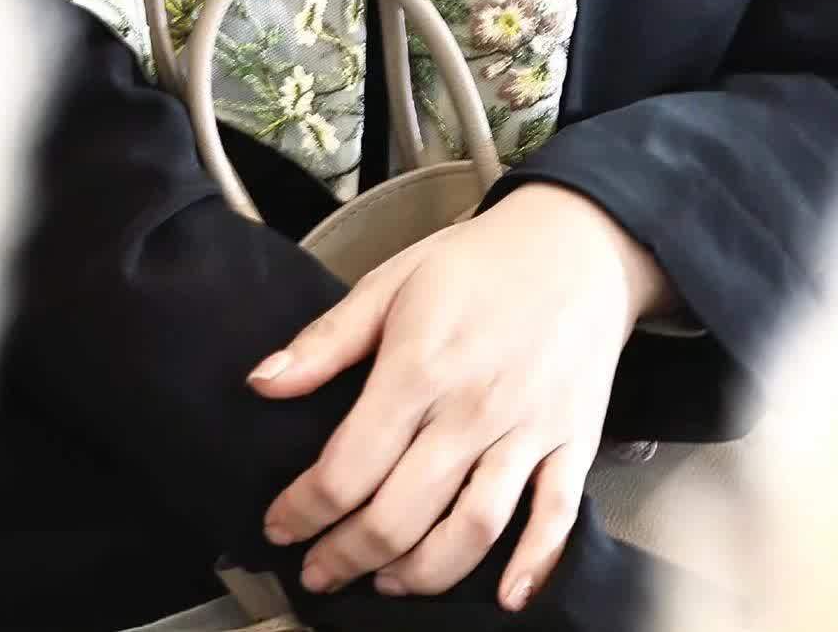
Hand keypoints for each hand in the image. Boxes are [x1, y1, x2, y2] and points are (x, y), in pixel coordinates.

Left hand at [252, 184, 668, 607]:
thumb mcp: (391, 280)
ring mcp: (527, 431)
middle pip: (399, 515)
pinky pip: (555, 518)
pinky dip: (533, 566)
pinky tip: (504, 598)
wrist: (575, 241)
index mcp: (418, 367)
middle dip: (346, 557)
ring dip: (421, 574)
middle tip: (318, 572)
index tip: (279, 526)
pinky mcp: (573, 443)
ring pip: (471, 532)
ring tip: (386, 584)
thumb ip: (326, 340)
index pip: (347, 467)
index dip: (303, 509)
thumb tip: (261, 383)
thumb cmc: (477, 262)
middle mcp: (472, 409)